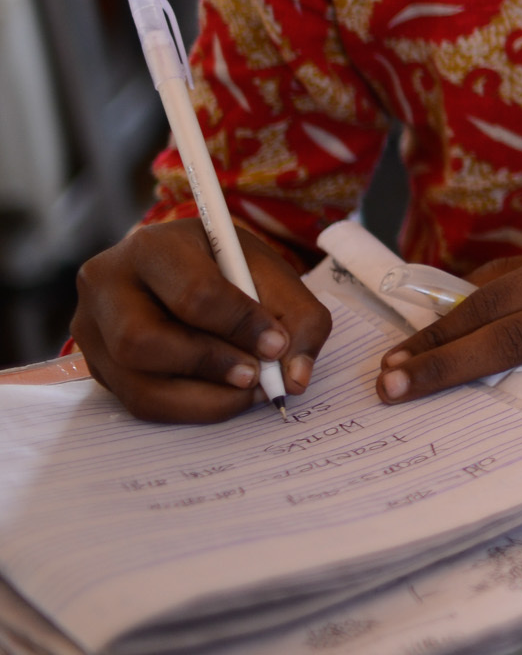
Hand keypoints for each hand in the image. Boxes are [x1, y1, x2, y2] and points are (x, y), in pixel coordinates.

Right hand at [71, 220, 329, 422]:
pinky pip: (137, 402)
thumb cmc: (226, 268)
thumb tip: (294, 379)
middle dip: (210, 365)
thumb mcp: (267, 272)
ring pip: (136, 383)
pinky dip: (188, 407)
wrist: (179, 270)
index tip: (276, 346)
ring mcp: (91, 329)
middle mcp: (106, 285)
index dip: (240, 325)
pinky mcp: (96, 365)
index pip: (192, 293)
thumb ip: (298, 317)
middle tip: (256, 375)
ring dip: (202, 397)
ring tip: (245, 390)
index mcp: (153, 247)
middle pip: (143, 341)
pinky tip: (221, 397)